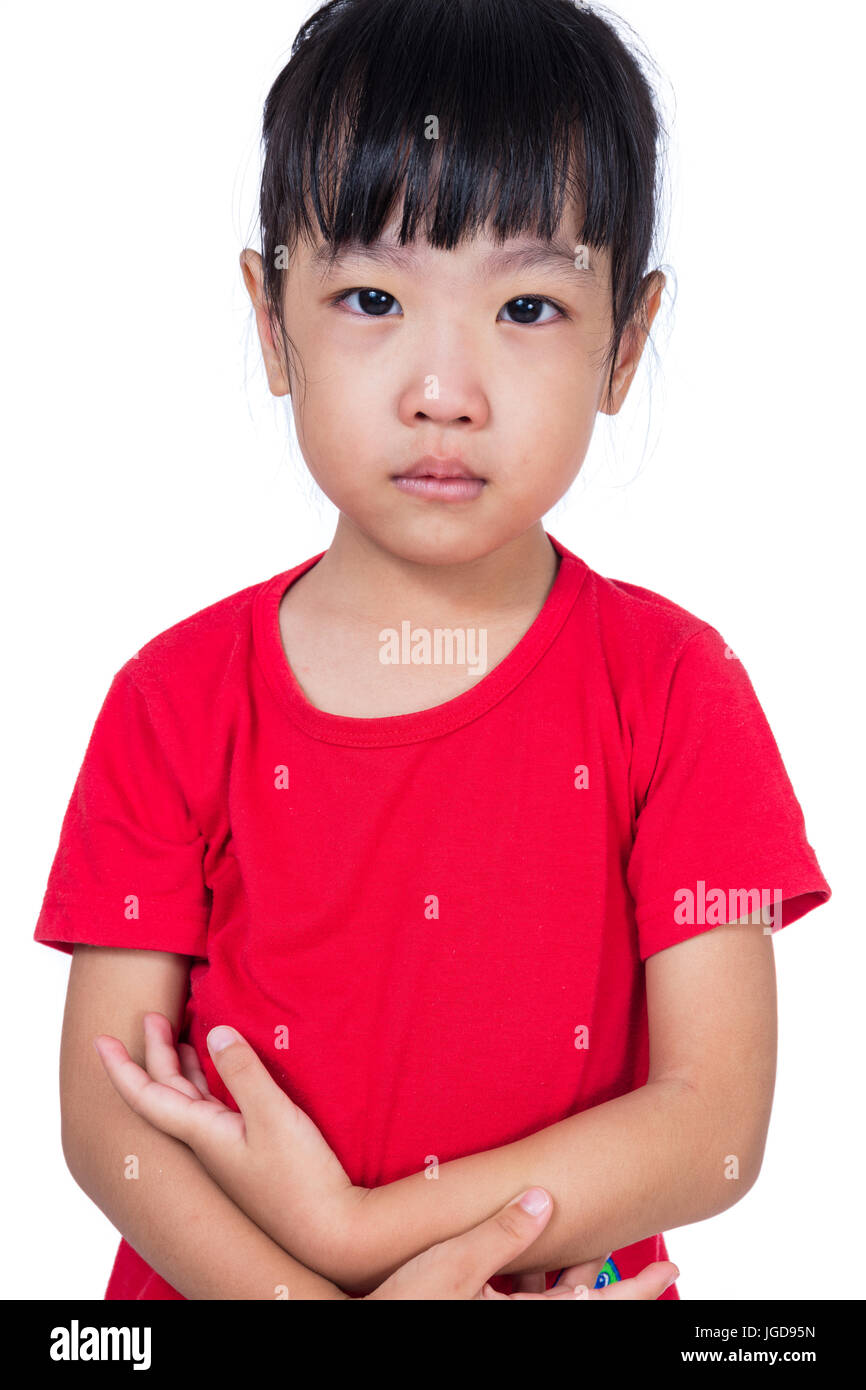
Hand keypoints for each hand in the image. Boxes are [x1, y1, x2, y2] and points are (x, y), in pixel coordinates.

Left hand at [92, 1013, 365, 1276]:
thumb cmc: (300, 1180)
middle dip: (155, 1052)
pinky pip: (213, 1108)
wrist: (328, 1234)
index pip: (147, 1096)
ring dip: (180, 1066)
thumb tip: (216, 1031)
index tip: (101, 1039)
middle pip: (168, 1091)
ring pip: (190, 1101)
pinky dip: (208, 1081)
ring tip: (177, 1036)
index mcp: (202, 1133)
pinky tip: (220, 1071)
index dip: (122, 1067)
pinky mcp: (248, 1152)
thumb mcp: (274, 1117)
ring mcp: (226, 1149)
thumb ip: (244, 1072)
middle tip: (153, 1015)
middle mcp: (206, 1142)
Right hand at [364, 1189, 678, 1299]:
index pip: (598, 1305)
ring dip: (587, 1287)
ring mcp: (508, 1329)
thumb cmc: (403, 1304)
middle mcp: (525, 1328)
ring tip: (607, 1263)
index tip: (673, 1267)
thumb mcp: (452, 1263)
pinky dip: (554, 1291)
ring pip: (563, 1310)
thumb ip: (501, 1234)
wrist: (366, 1330)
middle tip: (660, 1267)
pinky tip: (551, 1273)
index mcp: (528, 1321)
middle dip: (623, 1288)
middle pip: (589, 1309)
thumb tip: (544, 1199)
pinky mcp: (488, 1320)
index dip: (640, 1286)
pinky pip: (536, 1308)